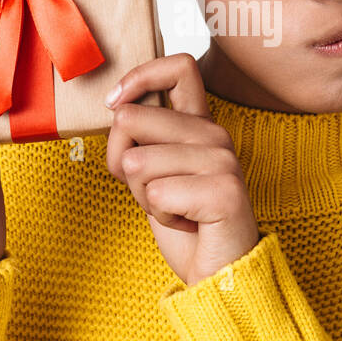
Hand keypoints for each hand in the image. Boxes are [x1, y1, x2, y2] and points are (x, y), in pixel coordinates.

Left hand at [104, 53, 260, 286]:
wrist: (218, 273)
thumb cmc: (183, 221)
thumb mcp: (149, 173)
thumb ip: (138, 138)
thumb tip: (116, 107)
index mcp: (199, 124)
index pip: (179, 67)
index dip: (139, 78)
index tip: (115, 104)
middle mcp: (215, 135)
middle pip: (132, 118)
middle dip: (123, 163)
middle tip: (154, 190)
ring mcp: (224, 161)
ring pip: (137, 161)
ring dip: (143, 195)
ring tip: (174, 208)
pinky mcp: (225, 191)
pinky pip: (158, 193)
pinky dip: (161, 215)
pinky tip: (187, 222)